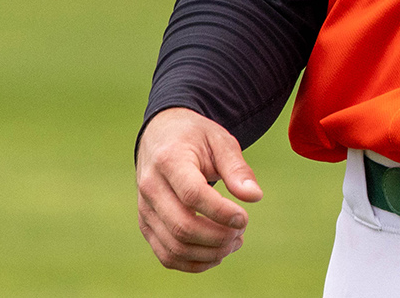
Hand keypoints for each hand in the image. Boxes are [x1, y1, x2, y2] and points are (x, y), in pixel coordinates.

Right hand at [135, 107, 263, 272]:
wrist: (160, 136)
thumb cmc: (194, 137)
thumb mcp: (219, 140)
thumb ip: (237, 168)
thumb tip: (254, 196)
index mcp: (168, 160)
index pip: (193, 195)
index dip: (221, 212)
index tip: (245, 217)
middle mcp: (150, 187)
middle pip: (182, 226)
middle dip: (219, 237)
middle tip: (242, 230)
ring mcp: (145, 210)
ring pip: (175, 247)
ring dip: (210, 253)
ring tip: (234, 242)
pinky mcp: (146, 225)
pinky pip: (167, 256)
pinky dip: (194, 263)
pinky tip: (217, 253)